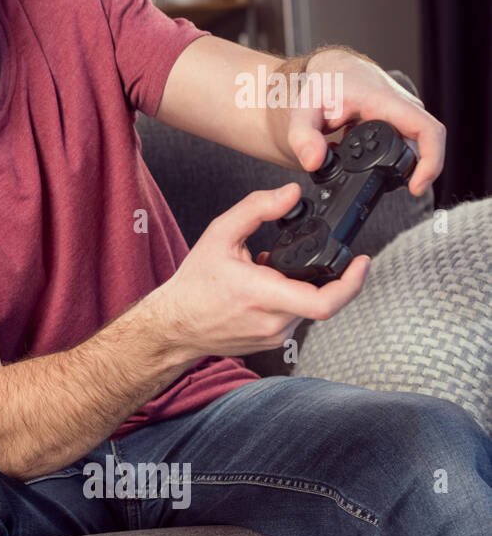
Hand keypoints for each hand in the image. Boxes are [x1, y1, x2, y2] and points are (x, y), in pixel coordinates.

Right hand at [152, 182, 370, 359]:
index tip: (362, 261)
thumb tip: (290, 193)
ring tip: (274, 273)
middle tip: (316, 258)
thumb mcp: (219, 234)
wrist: (174, 325)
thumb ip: (257, 208)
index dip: (352, 283)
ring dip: (303, 287)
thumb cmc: (193, 284)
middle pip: (324, 299)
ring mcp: (274, 335)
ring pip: (309, 308)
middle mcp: (273, 321)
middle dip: (325, 275)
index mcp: (262, 294)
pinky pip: (296, 318)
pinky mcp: (272, 342)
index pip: (325, 301)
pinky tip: (268, 288)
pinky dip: (291, 299)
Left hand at [285, 49, 443, 196]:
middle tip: (375, 185)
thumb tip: (313, 163)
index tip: (416, 187)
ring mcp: (403, 115)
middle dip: (405, 172)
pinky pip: (404, 144)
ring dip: (392, 166)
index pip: (427, 131)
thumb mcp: (305, 109)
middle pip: (422, 146)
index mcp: (387, 102)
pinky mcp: (399, 122)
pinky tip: (361, 164)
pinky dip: (386, 160)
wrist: (332, 69)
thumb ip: (303, 137)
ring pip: (412, 148)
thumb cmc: (324, 84)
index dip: (431, 162)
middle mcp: (403, 108)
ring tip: (361, 171)